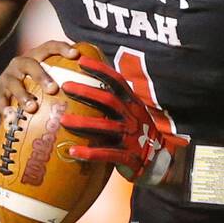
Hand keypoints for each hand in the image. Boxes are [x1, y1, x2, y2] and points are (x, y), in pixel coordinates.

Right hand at [0, 39, 73, 121]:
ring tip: (32, 108)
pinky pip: (0, 102)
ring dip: (24, 96)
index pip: (48, 47)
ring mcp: (7, 79)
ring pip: (14, 84)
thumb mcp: (40, 81)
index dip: (61, 48)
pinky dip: (6, 110)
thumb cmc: (26, 90)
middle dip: (42, 75)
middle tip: (54, 89)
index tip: (75, 55)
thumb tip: (97, 92)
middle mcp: (19, 65)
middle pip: (30, 64)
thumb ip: (60, 82)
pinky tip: (11, 118)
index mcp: (34, 59)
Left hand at [61, 56, 184, 184]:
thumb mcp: (133, 113)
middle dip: (86, 92)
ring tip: (63, 121)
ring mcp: (131, 137)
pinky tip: (72, 151)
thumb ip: (116, 102)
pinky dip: (89, 153)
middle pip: (108, 100)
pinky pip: (106, 154)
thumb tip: (89, 87)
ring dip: (83, 123)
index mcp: (133, 104)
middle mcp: (132, 117)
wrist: (161, 161)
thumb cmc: (140, 134)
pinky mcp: (128, 156)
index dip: (100, 70)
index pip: (117, 81)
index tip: (81, 61)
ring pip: (105, 127)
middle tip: (65, 86)